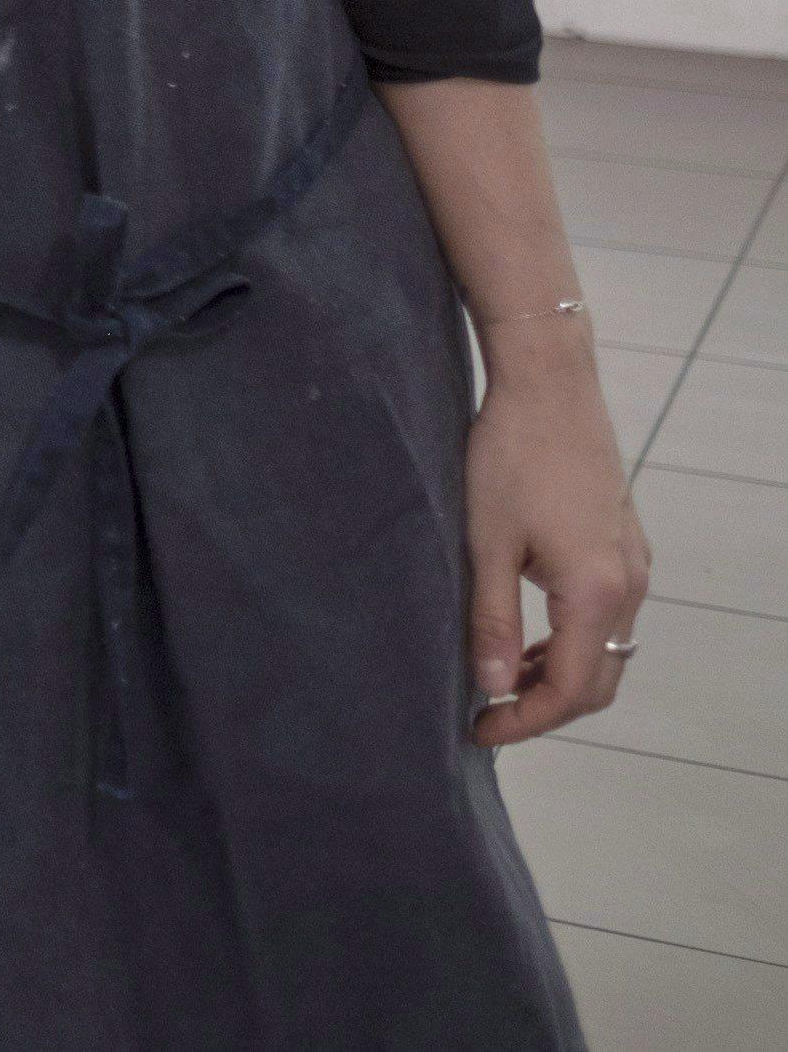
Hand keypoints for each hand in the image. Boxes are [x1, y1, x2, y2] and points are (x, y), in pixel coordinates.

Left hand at [463, 322, 650, 745]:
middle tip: (487, 715)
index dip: (526, 719)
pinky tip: (527, 637)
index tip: (480, 729)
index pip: (572, 689)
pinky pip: (607, 619)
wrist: (550, 387)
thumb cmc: (509, 456)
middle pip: (599, 681)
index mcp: (597, 592)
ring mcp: (635, 567)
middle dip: (546, 707)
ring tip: (499, 679)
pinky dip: (571, 641)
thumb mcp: (486, 542)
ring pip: (606, 651)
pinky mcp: (625, 548)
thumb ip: (492, 619)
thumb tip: (492, 686)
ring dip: (559, 675)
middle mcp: (630, 587)